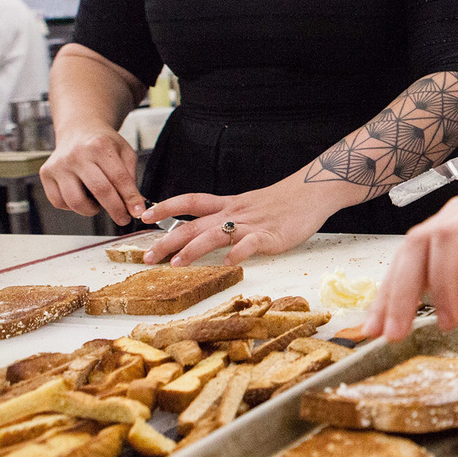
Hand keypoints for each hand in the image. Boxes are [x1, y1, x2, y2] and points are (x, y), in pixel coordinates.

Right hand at [40, 125, 144, 224]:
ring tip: (99, 203)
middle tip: (123, 218)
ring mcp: (59, 165)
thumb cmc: (103, 143)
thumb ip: (130, 175)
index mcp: (99, 145)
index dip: (130, 198)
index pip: (119, 178)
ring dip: (91, 210)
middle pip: (99, 190)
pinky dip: (73, 207)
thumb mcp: (124, 151)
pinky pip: (59, 202)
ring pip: (76, 201)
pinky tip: (81, 196)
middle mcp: (77, 154)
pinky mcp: (46, 174)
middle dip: (115, 210)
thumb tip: (133, 204)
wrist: (79, 130)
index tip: (137, 212)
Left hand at [139, 178, 343, 266]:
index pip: (191, 201)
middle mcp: (234, 213)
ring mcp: (251, 225)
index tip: (145, 216)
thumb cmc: (283, 201)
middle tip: (147, 256)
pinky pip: (250, 245)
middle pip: (194, 224)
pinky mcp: (270, 236)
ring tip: (177, 264)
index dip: (166, 207)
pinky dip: (237, 254)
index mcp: (228, 204)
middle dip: (168, 240)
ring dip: (194, 249)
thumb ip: (229, 217)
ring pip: (216, 234)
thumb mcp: (249, 204)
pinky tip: (227, 265)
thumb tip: (208, 231)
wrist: (313, 191)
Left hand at [363, 189, 457, 339]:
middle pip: (418, 242)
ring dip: (442, 288)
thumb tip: (409, 305)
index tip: (370, 329)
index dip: (386, 291)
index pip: (408, 251)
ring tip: (449, 325)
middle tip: (395, 334)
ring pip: (447, 240)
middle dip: (401, 292)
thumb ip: (453, 279)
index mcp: (457, 219)